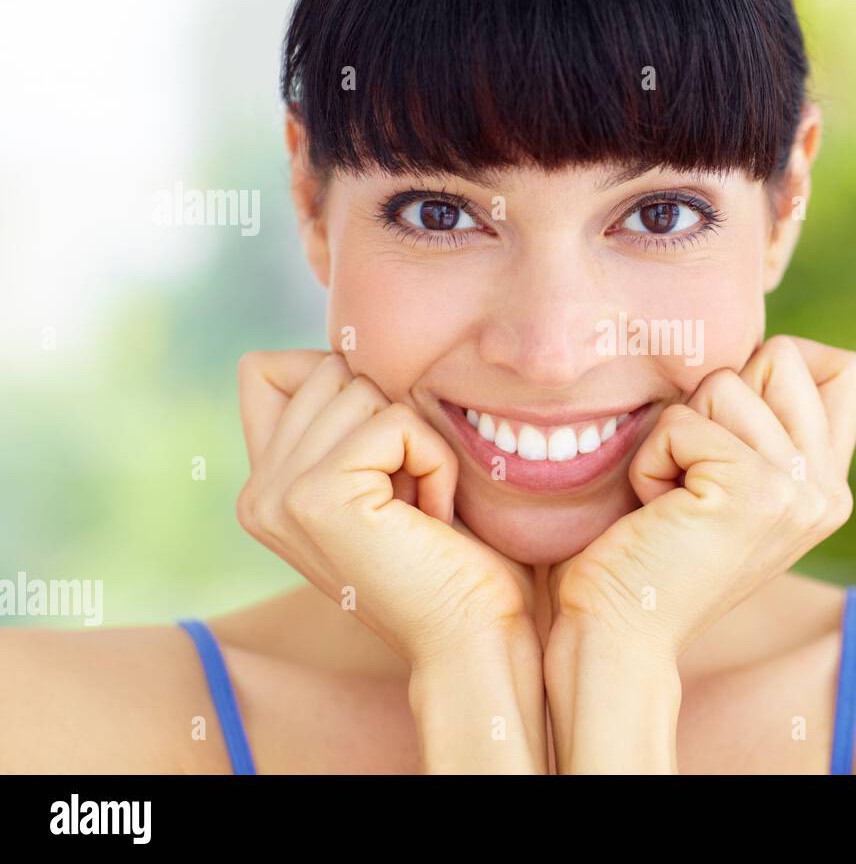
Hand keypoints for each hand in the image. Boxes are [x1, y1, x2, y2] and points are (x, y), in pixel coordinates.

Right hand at [235, 350, 536, 667]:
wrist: (472, 635)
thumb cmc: (452, 554)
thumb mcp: (386, 471)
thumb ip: (345, 418)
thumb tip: (342, 346)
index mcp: (264, 487)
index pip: (265, 368)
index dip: (336, 380)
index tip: (385, 450)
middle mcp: (257, 493)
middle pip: (327, 369)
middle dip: (392, 418)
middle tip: (410, 496)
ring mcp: (279, 496)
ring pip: (363, 389)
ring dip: (418, 441)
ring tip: (421, 508)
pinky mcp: (317, 496)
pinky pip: (396, 422)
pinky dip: (435, 461)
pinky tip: (432, 517)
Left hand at [547, 336, 855, 658]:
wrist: (618, 630)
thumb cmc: (651, 547)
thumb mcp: (726, 479)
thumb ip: (764, 423)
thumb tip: (765, 345)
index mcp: (830, 486)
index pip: (843, 366)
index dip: (776, 367)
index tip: (727, 427)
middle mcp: (829, 490)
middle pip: (782, 356)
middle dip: (714, 400)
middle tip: (693, 475)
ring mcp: (800, 491)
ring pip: (726, 382)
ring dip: (676, 435)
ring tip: (673, 498)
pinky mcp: (756, 490)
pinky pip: (684, 421)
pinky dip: (652, 459)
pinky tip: (656, 512)